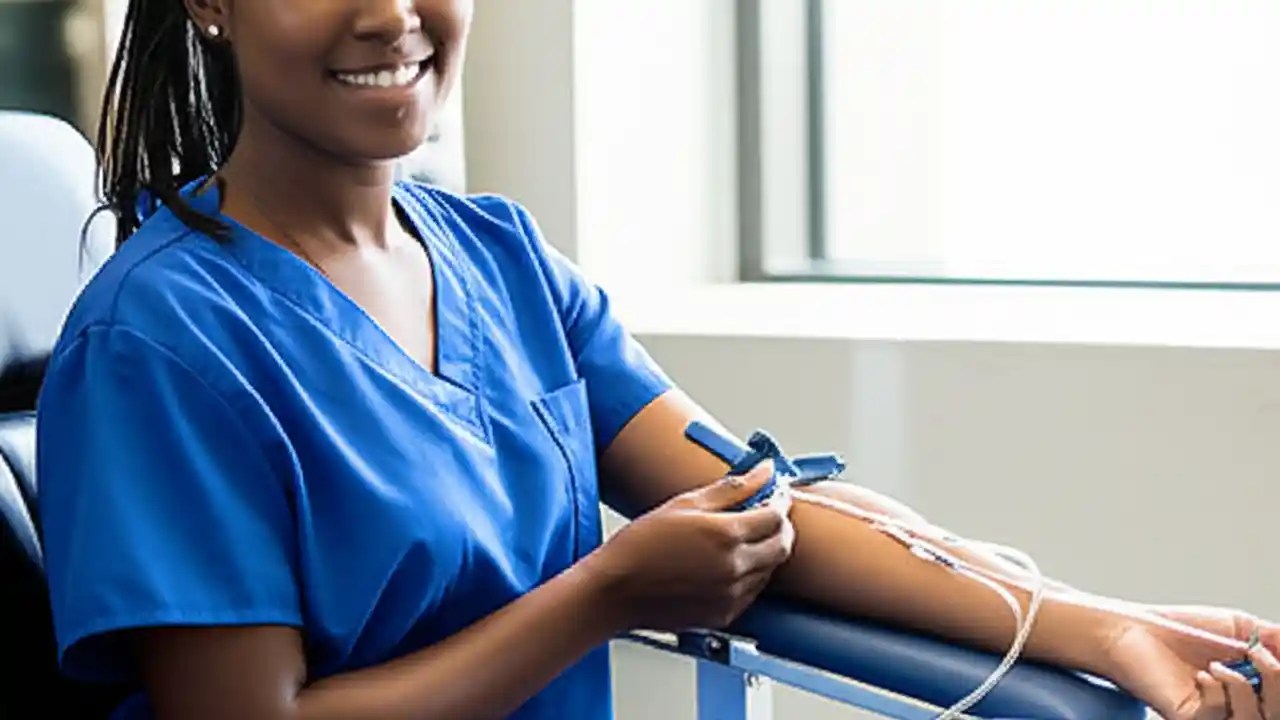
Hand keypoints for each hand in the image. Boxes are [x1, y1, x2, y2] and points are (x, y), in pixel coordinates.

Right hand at [584, 461, 794, 632]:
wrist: (615, 591)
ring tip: (740, 538)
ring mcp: (732, 595)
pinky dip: (751, 575)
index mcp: (726, 535)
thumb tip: (763, 471)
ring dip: (766, 550)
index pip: (776, 515)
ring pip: (770, 569)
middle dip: (781, 525)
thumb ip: (731, 487)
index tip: (774, 492)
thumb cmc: (640, 545)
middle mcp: (735, 567)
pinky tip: (727, 563)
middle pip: (783, 544)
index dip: (779, 500)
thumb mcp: (684, 504)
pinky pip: (753, 592)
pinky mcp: (724, 615)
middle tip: (767, 513)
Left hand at [1104, 605, 1279, 718]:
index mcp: (1252, 689)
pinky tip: (1203, 674)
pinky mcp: (1189, 719)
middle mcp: (1236, 707)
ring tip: (1222, 662)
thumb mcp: (1241, 628)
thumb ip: (1274, 639)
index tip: (1272, 653)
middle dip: (1278, 680)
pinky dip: (1220, 690)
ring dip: (1249, 685)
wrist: (1134, 630)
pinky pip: (1221, 715)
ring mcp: (1213, 716)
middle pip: (1277, 711)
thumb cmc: (1181, 629)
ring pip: (1258, 719)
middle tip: (1255, 654)